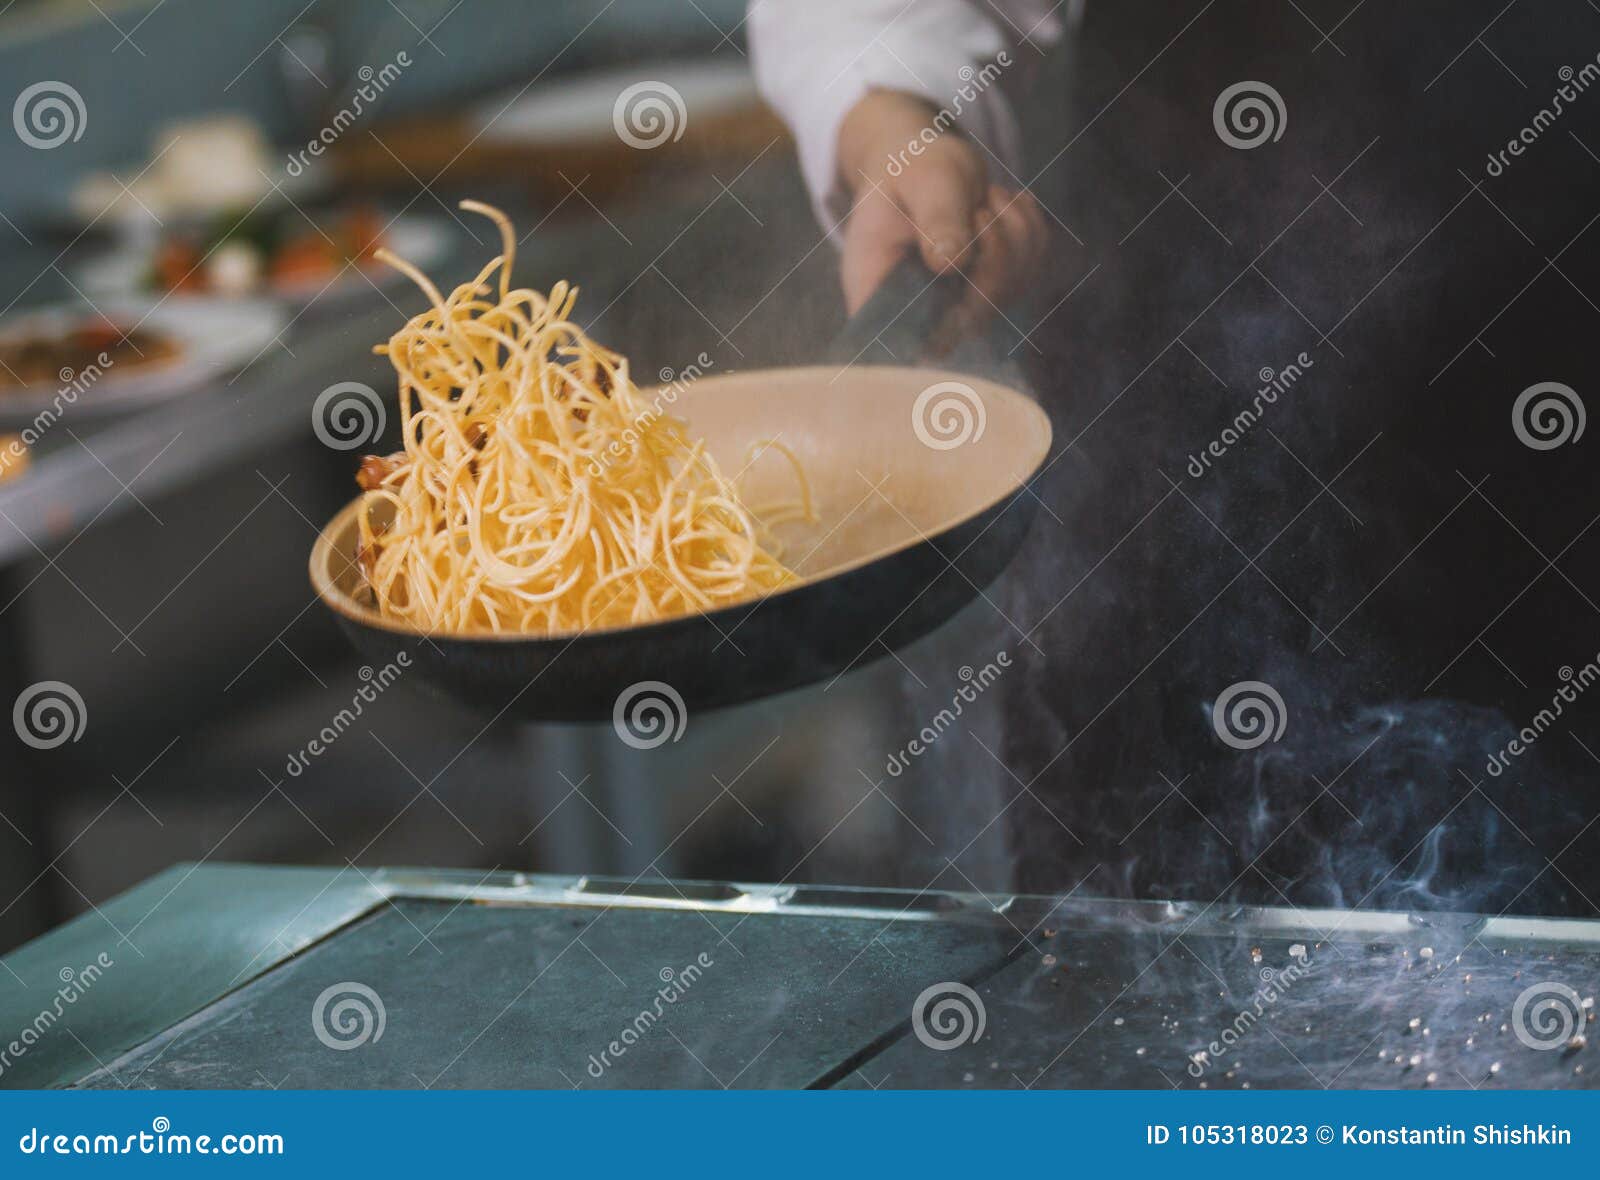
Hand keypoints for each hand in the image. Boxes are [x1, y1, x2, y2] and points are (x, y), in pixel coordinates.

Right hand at [836, 89, 1048, 342]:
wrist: (925, 161)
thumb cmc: (910, 167)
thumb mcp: (920, 179)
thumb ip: (935, 218)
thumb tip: (950, 263)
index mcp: (878, 293)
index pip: (905, 346)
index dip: (942, 328)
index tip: (963, 267)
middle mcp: (920, 311)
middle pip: (973, 320)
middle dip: (994, 257)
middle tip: (981, 208)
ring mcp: (961, 304)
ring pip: (1011, 292)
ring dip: (1015, 235)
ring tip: (985, 199)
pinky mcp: (996, 288)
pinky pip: (1032, 269)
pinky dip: (1028, 229)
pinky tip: (1002, 205)